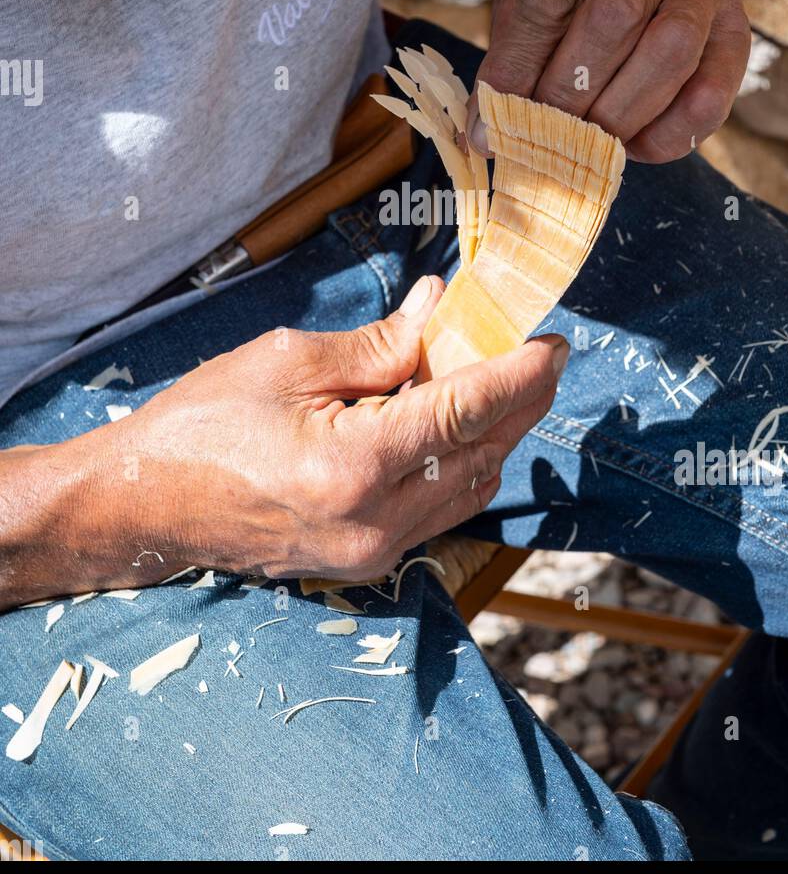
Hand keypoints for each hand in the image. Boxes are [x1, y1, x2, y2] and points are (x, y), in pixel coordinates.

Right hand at [77, 275, 566, 584]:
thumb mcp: (291, 362)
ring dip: (493, 435)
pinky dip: (459, 465)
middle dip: (518, 401)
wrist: (146, 506)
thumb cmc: (203, 423)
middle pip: (483, 453)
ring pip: (470, 489)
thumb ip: (380, 344)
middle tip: (534, 354)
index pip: (467, 412)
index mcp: (355, 467)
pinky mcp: (365, 564)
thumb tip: (440, 310)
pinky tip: (451, 424)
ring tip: (491, 380)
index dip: (520, 373)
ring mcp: (372, 554)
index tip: (554, 343)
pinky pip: (441, 512)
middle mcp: (376, 523)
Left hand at [469, 0, 749, 162]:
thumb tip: (487, 136)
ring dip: (622, 110)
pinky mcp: (738, 24)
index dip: (520, 61)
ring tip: (584, 140)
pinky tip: (633, 145)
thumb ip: (512, 45)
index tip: (491, 117)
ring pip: (674, 48)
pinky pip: (715, 87)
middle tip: (542, 129)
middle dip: (571, 87)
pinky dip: (671, 131)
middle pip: (618, 14)